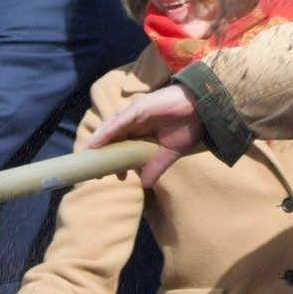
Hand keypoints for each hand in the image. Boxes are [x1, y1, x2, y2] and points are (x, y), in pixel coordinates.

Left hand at [83, 85, 203, 186]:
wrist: (204, 109)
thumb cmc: (189, 126)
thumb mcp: (170, 153)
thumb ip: (156, 167)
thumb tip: (145, 184)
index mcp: (143, 131)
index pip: (122, 144)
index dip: (114, 158)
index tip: (109, 174)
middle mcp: (135, 121)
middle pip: (113, 137)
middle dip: (103, 153)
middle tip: (97, 173)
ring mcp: (136, 114)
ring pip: (111, 129)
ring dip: (98, 144)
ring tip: (88, 158)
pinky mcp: (138, 109)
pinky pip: (118, 122)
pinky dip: (105, 133)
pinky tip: (95, 144)